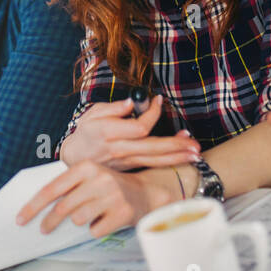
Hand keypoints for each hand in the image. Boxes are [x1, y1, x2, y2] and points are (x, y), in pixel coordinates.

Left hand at [15, 161, 173, 237]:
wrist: (147, 193)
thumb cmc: (112, 186)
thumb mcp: (90, 177)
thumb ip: (69, 186)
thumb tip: (38, 207)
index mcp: (87, 167)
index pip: (52, 188)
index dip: (33, 206)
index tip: (21, 218)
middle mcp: (99, 178)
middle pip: (63, 207)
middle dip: (50, 221)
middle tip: (44, 229)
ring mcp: (112, 196)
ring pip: (79, 219)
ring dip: (81, 221)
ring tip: (92, 214)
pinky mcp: (122, 213)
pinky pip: (95, 230)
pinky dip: (96, 229)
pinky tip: (105, 220)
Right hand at [58, 96, 199, 169]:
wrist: (75, 157)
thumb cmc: (86, 131)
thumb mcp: (93, 113)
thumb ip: (113, 108)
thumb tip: (132, 102)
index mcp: (109, 132)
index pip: (139, 126)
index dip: (152, 113)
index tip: (159, 101)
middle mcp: (119, 149)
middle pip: (152, 147)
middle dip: (175, 145)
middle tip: (194, 143)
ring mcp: (125, 162)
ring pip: (155, 160)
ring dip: (177, 158)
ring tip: (196, 155)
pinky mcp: (129, 168)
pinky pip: (151, 166)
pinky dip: (168, 163)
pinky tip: (183, 159)